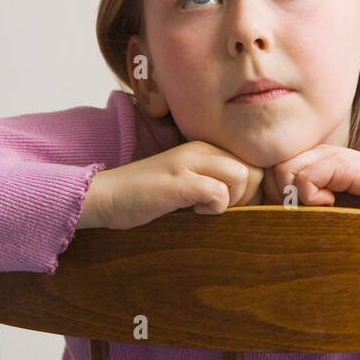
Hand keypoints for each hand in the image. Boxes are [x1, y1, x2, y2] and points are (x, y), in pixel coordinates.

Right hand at [80, 140, 264, 229]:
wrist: (105, 196)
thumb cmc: (146, 196)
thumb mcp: (188, 183)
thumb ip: (215, 182)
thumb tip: (251, 200)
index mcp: (205, 148)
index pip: (253, 161)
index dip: (252, 188)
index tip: (234, 206)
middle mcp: (200, 148)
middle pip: (254, 167)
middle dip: (247, 196)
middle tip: (221, 210)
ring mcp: (188, 162)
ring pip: (242, 175)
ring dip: (231, 200)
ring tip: (205, 208)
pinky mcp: (178, 181)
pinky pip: (218, 192)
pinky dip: (214, 207)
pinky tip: (193, 211)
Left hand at [260, 145, 359, 212]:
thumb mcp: (333, 214)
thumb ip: (306, 210)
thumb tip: (270, 225)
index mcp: (313, 163)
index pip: (270, 173)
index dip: (274, 196)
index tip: (294, 216)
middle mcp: (319, 154)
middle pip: (272, 170)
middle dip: (279, 197)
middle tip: (304, 214)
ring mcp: (332, 155)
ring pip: (284, 170)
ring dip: (295, 196)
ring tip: (319, 210)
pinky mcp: (346, 163)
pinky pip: (307, 176)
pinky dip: (311, 195)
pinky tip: (331, 204)